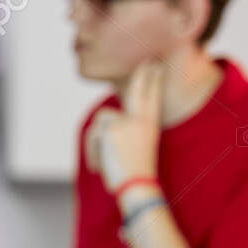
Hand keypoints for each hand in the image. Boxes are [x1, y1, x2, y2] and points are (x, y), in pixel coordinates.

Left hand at [86, 61, 162, 192]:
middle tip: (146, 63)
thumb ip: (126, 131)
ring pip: (101, 121)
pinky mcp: (111, 129)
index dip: (153, 81)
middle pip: (138, 92)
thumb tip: (108, 121)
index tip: (155, 66)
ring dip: (96, 142)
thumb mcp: (136, 148)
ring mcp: (126, 122)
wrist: (136, 185)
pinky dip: (92, 150)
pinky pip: (93, 134)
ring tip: (104, 161)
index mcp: (150, 125)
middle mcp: (141, 120)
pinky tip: (99, 165)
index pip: (152, 97)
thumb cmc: (135, 173)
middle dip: (142, 76)